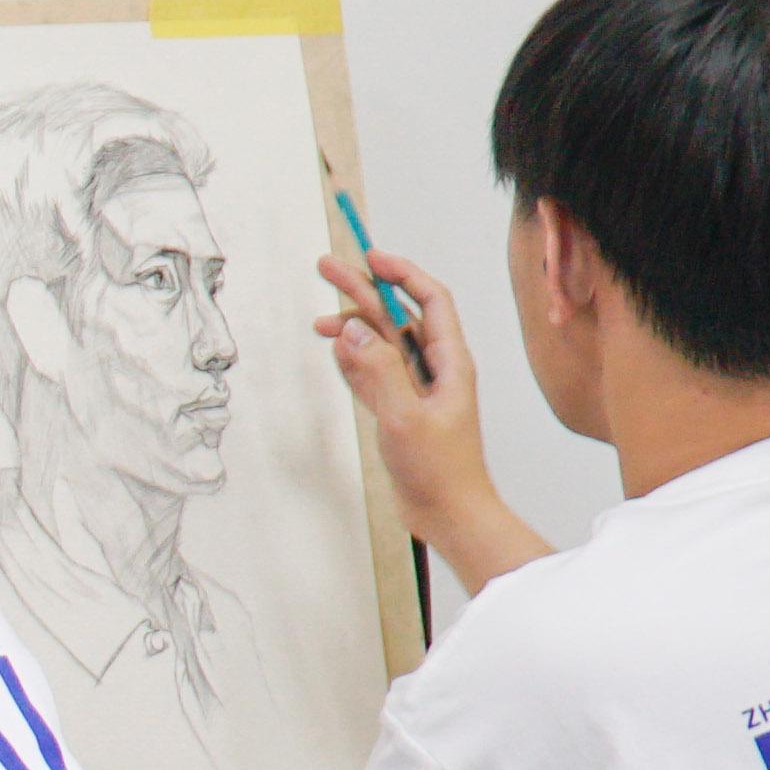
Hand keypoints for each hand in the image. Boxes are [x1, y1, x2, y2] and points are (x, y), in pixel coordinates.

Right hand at [316, 245, 508, 543]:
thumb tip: (352, 329)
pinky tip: (336, 349)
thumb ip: (379, 371)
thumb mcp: (406, 417)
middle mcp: (434, 368)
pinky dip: (353, 359)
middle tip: (327, 268)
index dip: (402, 273)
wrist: (449, 513)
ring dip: (353, 327)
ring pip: (381, 343)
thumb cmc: (441, 470)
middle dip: (364, 289)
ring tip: (319, 321)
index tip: (370, 256)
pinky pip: (373, 372)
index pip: (429, 300)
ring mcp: (416, 388)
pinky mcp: (399, 408)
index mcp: (450, 362)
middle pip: (397, 316)